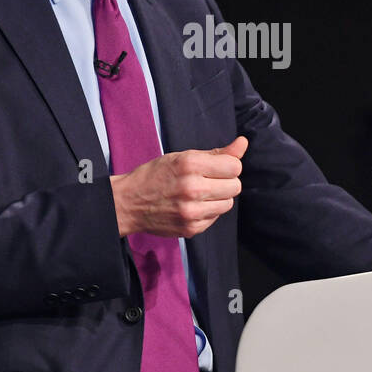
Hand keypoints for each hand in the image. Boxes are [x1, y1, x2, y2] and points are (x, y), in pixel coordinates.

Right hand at [109, 136, 247, 238]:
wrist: (128, 203)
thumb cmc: (155, 175)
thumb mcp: (182, 157)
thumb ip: (216, 153)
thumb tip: (243, 143)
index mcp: (190, 165)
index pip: (234, 166)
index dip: (229, 166)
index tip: (218, 167)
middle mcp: (192, 188)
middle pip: (235, 186)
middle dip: (226, 182)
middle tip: (209, 180)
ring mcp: (192, 212)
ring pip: (228, 204)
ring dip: (219, 198)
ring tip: (200, 194)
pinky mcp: (191, 228)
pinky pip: (215, 218)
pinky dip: (209, 211)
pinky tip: (193, 206)